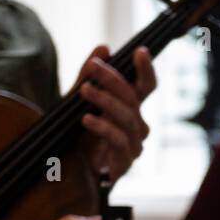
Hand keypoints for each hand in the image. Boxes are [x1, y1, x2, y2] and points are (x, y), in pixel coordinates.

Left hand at [76, 45, 155, 182]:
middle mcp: (138, 125)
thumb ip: (90, 76)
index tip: (140, 51)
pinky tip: (87, 119)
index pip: (146, 86)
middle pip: (134, 98)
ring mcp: (134, 145)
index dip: (147, 70)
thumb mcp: (79, 100)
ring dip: (105, 101)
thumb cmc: (80, 134)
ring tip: (85, 91)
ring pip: (127, 117)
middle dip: (113, 79)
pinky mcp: (125, 162)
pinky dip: (103, 127)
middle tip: (93, 66)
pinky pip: (119, 140)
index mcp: (131, 108)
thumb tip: (104, 48)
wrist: (72, 171)